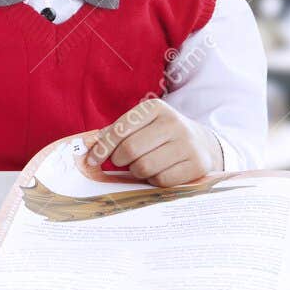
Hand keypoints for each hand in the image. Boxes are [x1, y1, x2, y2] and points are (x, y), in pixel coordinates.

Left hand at [86, 98, 222, 187]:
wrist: (201, 143)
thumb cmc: (161, 135)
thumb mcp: (142, 125)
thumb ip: (116, 132)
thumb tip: (88, 145)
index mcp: (155, 108)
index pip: (120, 129)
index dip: (102, 147)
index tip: (92, 159)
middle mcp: (173, 122)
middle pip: (130, 150)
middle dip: (120, 161)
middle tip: (122, 163)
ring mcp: (187, 144)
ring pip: (144, 167)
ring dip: (137, 172)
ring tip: (143, 166)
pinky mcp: (196, 164)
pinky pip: (161, 181)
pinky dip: (154, 181)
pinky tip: (159, 173)